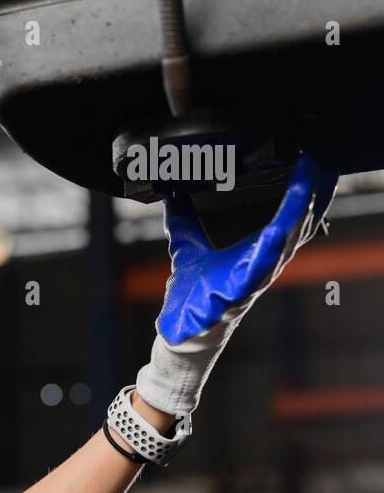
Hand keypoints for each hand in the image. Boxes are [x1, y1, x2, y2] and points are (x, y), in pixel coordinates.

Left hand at [135, 153, 338, 416]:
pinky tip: (278, 228)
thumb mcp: (186, 246)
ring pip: (286, 241)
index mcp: (258, 250)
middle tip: (320, 164)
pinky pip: (259, 266)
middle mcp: (264, 262)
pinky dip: (270, 246)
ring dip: (297, 212)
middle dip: (313, 195)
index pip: (291, 218)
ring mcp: (255, 276)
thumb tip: (173, 194)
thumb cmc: (193, 293)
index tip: (314, 164)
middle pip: (299, 225)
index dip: (307, 193)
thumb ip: (183, 220)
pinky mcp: (239, 289)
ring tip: (306, 183)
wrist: (180, 327)